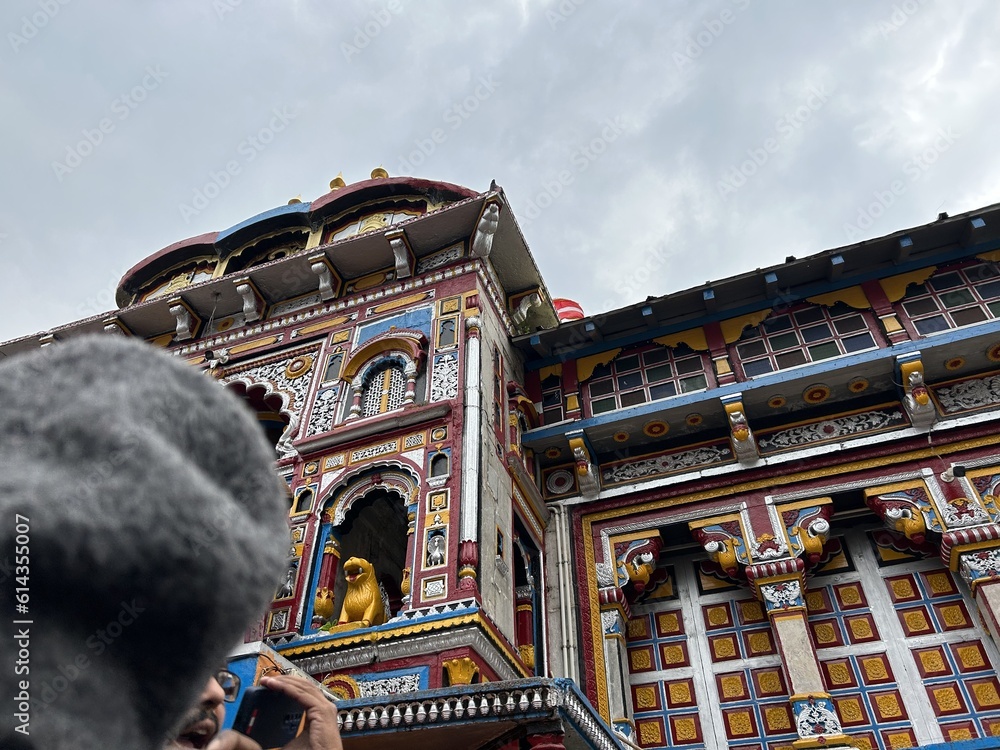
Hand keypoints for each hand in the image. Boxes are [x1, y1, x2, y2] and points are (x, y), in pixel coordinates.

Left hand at [206, 674, 341, 749]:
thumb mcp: (291, 742)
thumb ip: (280, 735)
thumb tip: (257, 739)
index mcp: (318, 713)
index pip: (303, 692)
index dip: (287, 686)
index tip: (271, 685)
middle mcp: (324, 707)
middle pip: (304, 686)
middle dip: (285, 680)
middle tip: (267, 680)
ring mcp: (325, 707)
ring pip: (303, 687)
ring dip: (284, 682)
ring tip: (268, 681)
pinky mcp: (321, 711)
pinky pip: (302, 695)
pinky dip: (288, 689)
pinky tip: (275, 686)